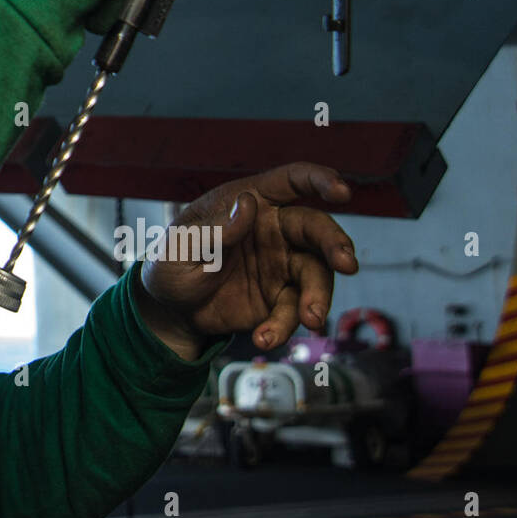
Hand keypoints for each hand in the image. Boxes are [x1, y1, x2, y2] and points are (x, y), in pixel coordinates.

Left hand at [133, 163, 359, 356]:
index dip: (318, 179)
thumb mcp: (184, 245)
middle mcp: (273, 230)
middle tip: (346, 264)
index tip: (340, 191)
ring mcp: (281, 265)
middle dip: (335, 243)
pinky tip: (264, 337)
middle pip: (315, 228)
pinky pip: (294, 311)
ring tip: (310, 319)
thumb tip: (248, 206)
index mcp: (249, 203)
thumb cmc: (173, 261)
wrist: (170, 308)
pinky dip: (284, 326)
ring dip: (317, 296)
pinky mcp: (280, 299)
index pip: (289, 181)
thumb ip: (217, 230)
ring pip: (315, 274)